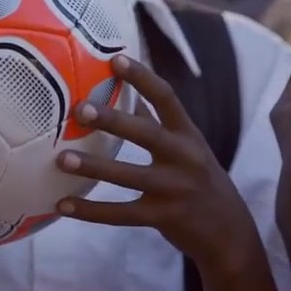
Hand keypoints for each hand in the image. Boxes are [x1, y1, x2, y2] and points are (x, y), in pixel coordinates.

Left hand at [55, 55, 273, 290]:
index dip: (142, 77)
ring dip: (93, 168)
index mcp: (189, 135)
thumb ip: (160, 124)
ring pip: (129, 176)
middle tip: (80, 109)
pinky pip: (121, 214)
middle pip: (147, 134)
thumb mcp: (190, 148)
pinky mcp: (164, 217)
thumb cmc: (200, 181)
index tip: (116, 59)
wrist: (229, 231)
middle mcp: (185, 158)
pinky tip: (63, 205)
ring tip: (62, 159)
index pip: (167, 98)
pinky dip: (91, 211)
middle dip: (113, 120)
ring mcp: (175, 189)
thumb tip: (126, 94)